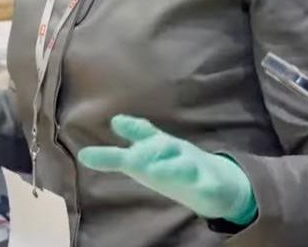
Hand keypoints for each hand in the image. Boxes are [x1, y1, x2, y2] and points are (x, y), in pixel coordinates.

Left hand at [79, 116, 256, 223]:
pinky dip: (205, 184)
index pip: (143, 134)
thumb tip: (92, 146)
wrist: (215, 181)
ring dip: (171, 168)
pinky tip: (204, 185)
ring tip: (155, 171)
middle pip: (162, 146)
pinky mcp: (209, 184)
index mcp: (157, 146)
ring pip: (183, 165)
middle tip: (132, 158)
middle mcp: (173, 151)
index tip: (117, 122)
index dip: (132, 128)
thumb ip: (120, 153)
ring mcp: (192, 166)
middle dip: (147, 151)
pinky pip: (207, 184)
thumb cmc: (173, 164)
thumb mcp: (146, 158)